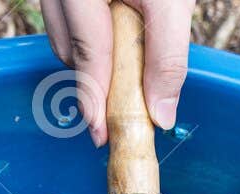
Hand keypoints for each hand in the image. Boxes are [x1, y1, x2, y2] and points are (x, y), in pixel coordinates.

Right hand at [40, 0, 194, 146]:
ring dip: (95, 59)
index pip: (88, 51)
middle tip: (119, 111)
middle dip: (97, 80)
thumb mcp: (171, 2)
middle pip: (72, 49)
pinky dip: (92, 37)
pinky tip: (116, 38)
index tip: (101, 135)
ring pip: (67, 36)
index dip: (95, 98)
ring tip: (124, 68)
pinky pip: (70, 19)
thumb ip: (167, 57)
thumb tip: (161, 116)